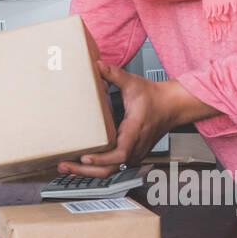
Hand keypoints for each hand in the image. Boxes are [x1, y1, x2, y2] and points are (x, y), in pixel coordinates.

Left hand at [57, 60, 211, 177]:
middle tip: (64, 165)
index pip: (119, 154)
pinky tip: (81, 166)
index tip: (85, 158)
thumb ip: (115, 74)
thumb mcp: (134, 83)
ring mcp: (133, 153)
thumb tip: (98, 65)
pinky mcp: (131, 154)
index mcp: (134, 131)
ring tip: (66, 167)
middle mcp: (134, 147)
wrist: (172, 106)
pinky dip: (96, 169)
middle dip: (85, 171)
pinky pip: (113, 166)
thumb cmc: (155, 98)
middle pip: (109, 169)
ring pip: (110, 171)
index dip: (101, 159)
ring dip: (88, 172)